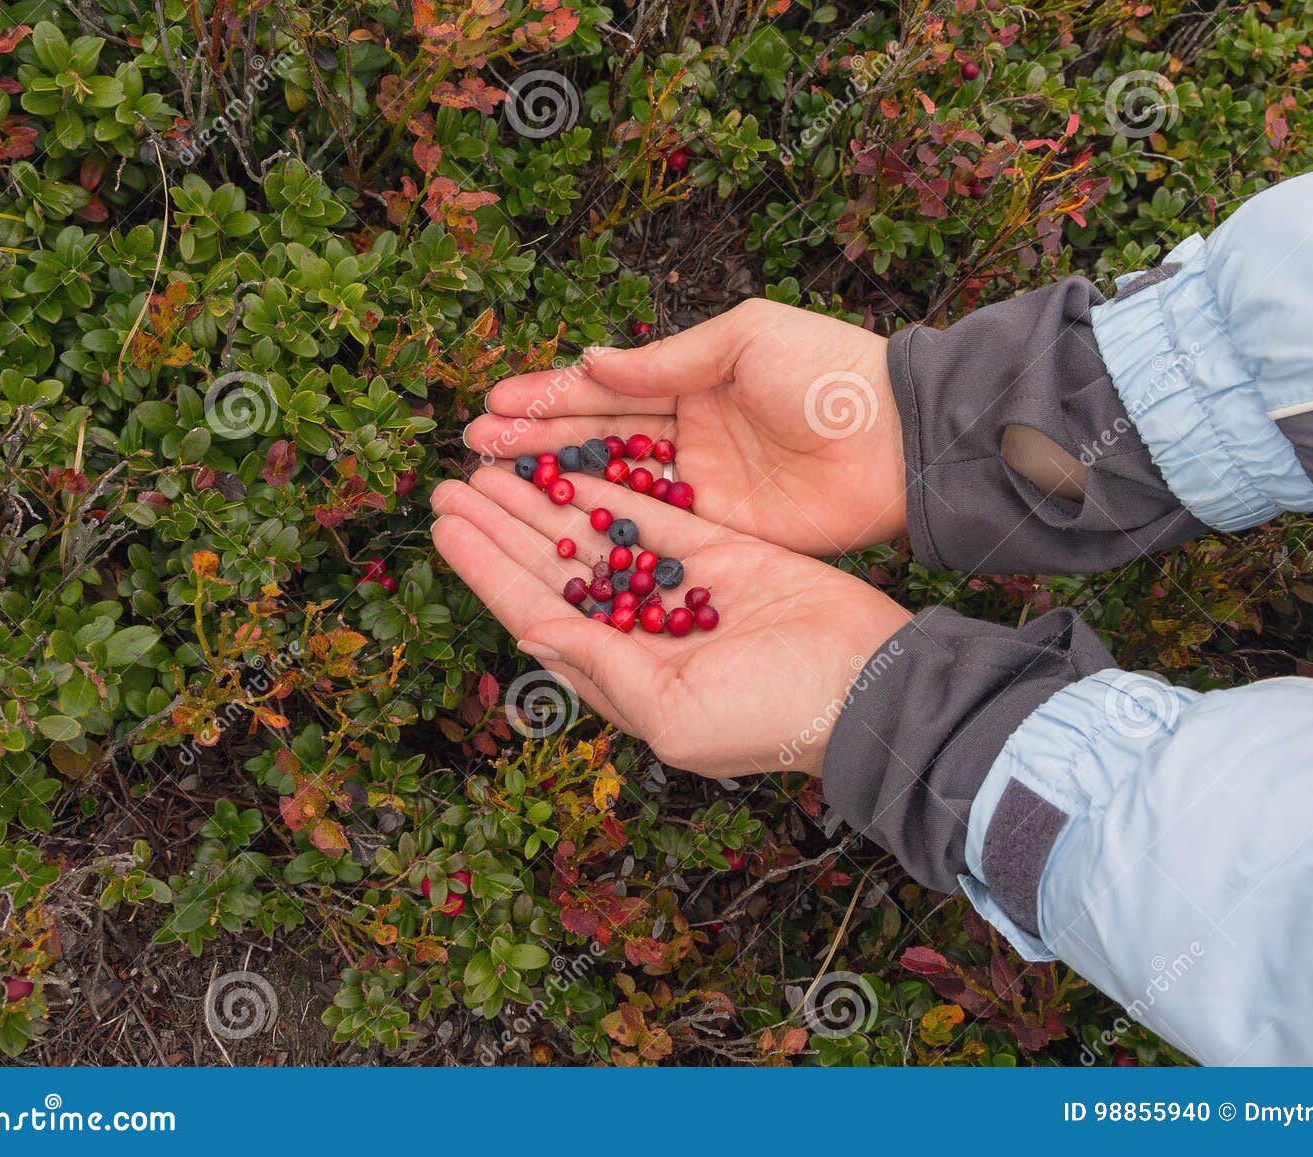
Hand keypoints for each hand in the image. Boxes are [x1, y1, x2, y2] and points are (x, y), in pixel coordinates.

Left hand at [429, 466, 911, 776]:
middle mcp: (638, 631)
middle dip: (499, 526)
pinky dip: (605, 491)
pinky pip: (647, 514)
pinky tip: (562, 466)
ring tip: (488, 462)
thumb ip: (604, 668)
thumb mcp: (674, 713)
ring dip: (540, 501)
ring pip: (590, 534)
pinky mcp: (716, 551)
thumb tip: (535, 631)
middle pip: (551, 567)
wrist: (868, 684)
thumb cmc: (772, 719)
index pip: (535, 613)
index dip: (486, 571)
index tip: (444, 529)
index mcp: (620, 675)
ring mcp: (676, 588)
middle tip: (449, 484)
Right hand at [464, 299, 906, 556]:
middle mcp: (690, 432)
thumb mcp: (744, 338)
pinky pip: (651, 526)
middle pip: (598, 440)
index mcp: (695, 378)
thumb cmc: (828, 371)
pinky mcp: (721, 530)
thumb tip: (592, 361)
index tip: (494, 405)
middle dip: (535, 442)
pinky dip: (604, 524)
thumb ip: (667, 359)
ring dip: (555, 484)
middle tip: (474, 448)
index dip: (550, 398)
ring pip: (614, 485)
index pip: (608, 390)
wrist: (896, 438)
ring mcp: (702, 484)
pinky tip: (553, 522)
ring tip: (493, 482)